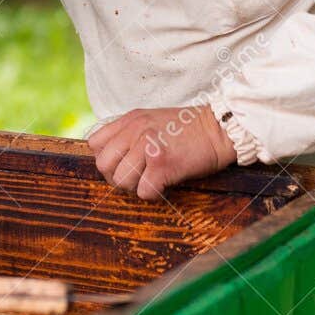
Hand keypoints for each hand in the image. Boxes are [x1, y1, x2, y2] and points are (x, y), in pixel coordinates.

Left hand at [88, 105, 237, 200]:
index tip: (123, 164)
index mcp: (130, 120)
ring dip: (135, 187)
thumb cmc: (189, 129)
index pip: (94, 144)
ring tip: (152, 179)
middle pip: (103, 165)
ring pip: (121, 181)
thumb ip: (129, 133)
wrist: (219, 128)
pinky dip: (153, 194)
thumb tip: (113, 158)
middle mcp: (135, 131)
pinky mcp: (162, 164)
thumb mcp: (151, 119)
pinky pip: (143, 192)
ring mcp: (147, 146)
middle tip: (136, 178)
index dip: (106, 159)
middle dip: (117, 177)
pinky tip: (165, 184)